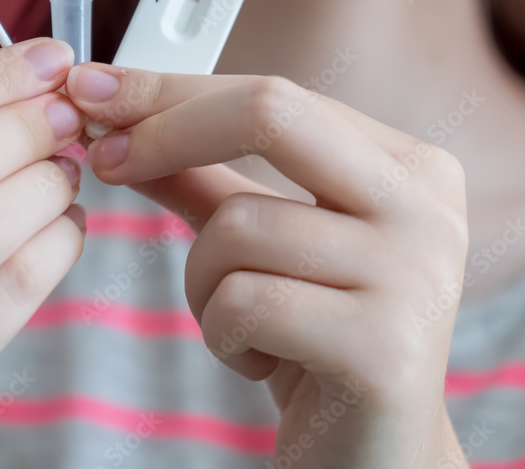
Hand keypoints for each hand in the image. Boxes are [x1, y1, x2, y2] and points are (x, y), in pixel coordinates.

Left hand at [67, 64, 468, 467]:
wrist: (371, 457)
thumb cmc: (314, 343)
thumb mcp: (258, 246)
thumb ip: (204, 177)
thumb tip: (121, 116)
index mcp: (409, 168)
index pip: (277, 96)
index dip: (175, 91)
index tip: (97, 91)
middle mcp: (426, 207)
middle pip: (271, 113)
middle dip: (166, 130)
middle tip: (102, 158)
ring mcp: (415, 274)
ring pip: (238, 227)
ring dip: (201, 281)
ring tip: (238, 323)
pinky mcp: (384, 347)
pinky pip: (243, 304)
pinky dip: (221, 334)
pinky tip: (257, 359)